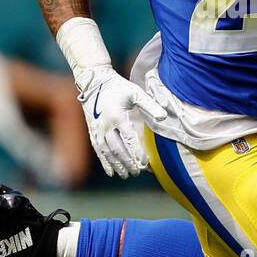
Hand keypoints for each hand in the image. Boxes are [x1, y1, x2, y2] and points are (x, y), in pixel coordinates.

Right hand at [75, 64, 166, 179]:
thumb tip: (164, 117)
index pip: (129, 139)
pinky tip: (111, 172)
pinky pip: (98, 150)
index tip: (145, 163)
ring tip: (126, 175)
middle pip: (118, 149)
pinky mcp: (92, 131)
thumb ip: (150, 105)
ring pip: (107, 152)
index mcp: (117, 116)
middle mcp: (106, 125)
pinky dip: (104, 162)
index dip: (137, 153)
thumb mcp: (136, 93)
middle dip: (128, 162)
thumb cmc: (118, 87)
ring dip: (117, 165)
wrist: (94, 82)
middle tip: (138, 172)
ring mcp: (97, 129)